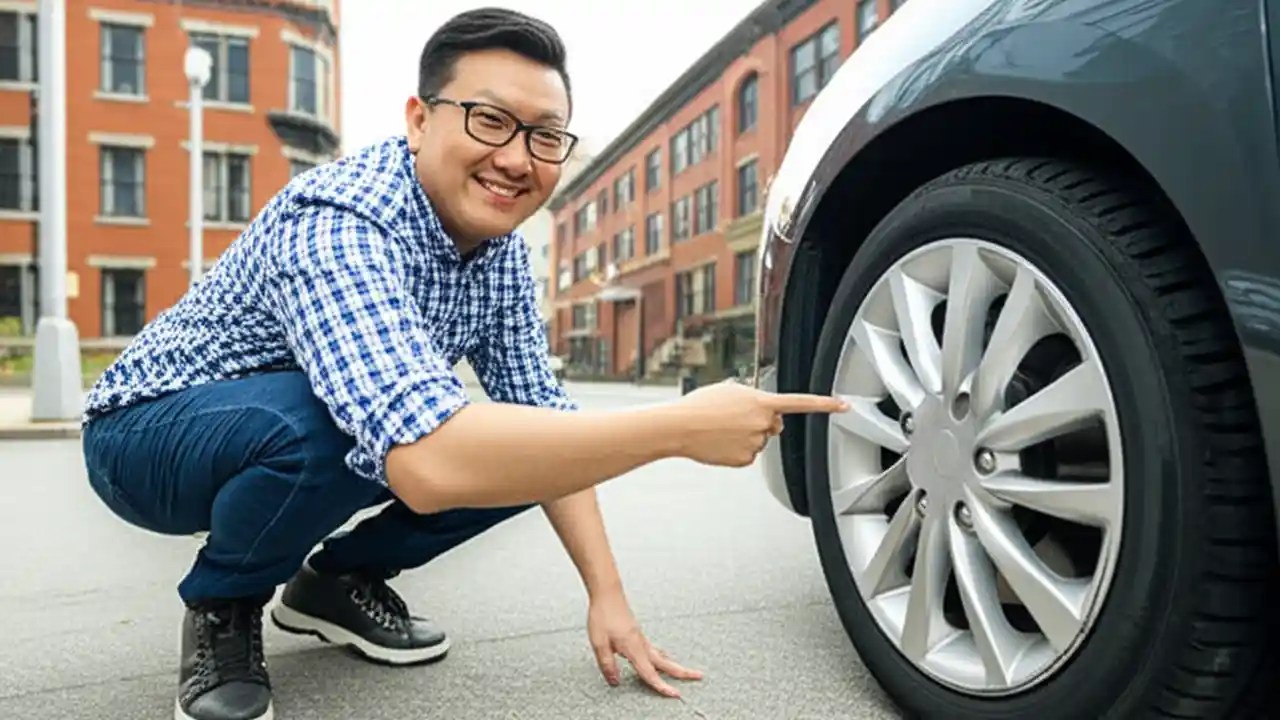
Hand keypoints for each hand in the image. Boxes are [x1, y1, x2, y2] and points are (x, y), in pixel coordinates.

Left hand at [588, 592, 702, 697]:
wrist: (608, 593)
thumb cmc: (603, 615)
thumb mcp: (599, 643)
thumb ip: (607, 664)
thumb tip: (615, 681)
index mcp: (634, 648)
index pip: (650, 673)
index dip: (661, 686)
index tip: (675, 694)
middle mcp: (641, 643)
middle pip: (666, 663)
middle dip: (683, 672)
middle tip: (699, 676)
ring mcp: (641, 637)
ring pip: (661, 656)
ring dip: (674, 665)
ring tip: (684, 672)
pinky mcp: (638, 633)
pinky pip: (654, 649)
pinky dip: (662, 656)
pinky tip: (663, 656)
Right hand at [670, 380, 847, 466]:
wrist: (680, 427)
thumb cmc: (700, 406)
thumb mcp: (729, 390)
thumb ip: (753, 397)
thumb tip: (761, 408)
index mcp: (761, 402)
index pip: (800, 403)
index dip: (825, 404)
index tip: (843, 405)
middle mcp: (763, 423)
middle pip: (774, 424)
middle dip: (762, 422)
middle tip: (736, 418)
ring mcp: (755, 444)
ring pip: (759, 440)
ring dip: (745, 435)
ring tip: (721, 429)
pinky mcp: (745, 460)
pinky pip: (748, 455)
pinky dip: (737, 450)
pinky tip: (720, 443)